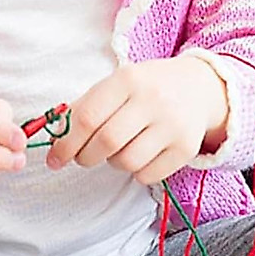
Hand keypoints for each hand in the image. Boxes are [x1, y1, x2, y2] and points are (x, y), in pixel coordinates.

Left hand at [46, 57, 228, 184]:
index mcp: (128, 79)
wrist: (199, 87)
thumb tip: (54, 138)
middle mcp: (153, 100)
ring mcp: (173, 124)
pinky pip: (147, 175)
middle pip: (106, 142)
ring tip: (119, 149)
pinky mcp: (186, 147)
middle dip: (85, 157)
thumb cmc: (147, 87)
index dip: (65, 143)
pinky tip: (141, 155)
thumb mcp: (117, 84)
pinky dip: (137, 172)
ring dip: (113, 162)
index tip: (55, 158)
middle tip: (83, 157)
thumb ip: (86, 107)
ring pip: (126, 162)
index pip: (87, 117)